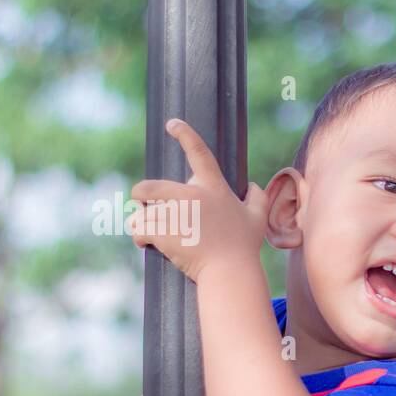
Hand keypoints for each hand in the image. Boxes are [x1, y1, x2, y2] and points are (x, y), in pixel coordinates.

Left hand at [127, 118, 266, 281]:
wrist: (230, 272)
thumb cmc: (243, 247)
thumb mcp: (258, 220)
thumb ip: (258, 199)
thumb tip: (253, 186)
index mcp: (213, 188)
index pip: (200, 154)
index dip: (185, 135)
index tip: (172, 124)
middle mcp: (192, 195)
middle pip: (149, 187)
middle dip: (141, 197)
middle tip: (144, 208)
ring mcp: (175, 212)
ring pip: (142, 212)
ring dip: (144, 223)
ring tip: (153, 236)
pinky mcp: (162, 229)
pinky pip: (138, 228)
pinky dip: (139, 238)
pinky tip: (147, 245)